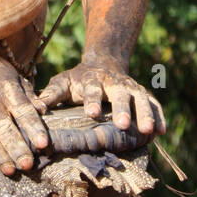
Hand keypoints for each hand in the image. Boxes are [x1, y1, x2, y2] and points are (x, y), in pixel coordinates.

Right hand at [0, 55, 50, 175]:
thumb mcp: (12, 78)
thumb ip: (28, 95)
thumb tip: (44, 110)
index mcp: (7, 88)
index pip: (23, 110)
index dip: (34, 127)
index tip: (43, 144)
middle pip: (4, 127)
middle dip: (16, 148)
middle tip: (27, 165)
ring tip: (10, 170)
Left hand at [37, 53, 164, 135]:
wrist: (103, 64)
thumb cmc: (78, 80)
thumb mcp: (63, 82)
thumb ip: (51, 94)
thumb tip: (35, 108)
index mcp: (93, 80)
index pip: (92, 89)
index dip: (92, 100)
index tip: (92, 113)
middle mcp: (115, 82)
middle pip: (120, 94)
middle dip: (123, 108)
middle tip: (123, 124)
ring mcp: (132, 87)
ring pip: (141, 99)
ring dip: (145, 114)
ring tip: (148, 131)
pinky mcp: (143, 94)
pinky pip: (154, 104)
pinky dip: (159, 116)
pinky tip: (161, 132)